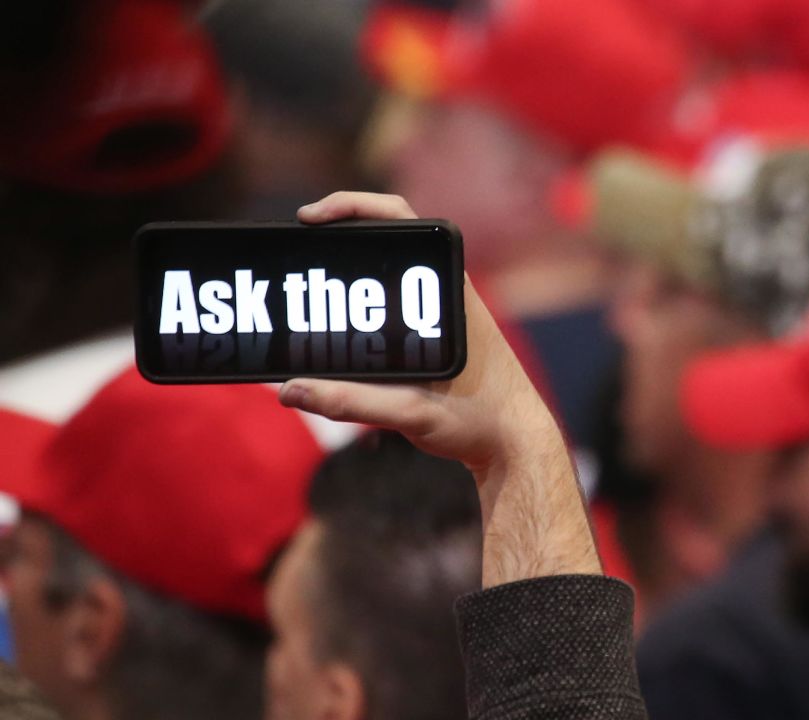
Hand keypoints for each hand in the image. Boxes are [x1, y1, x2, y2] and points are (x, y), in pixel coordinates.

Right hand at [281, 192, 600, 585]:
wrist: (517, 446)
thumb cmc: (480, 425)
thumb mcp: (411, 414)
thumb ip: (350, 402)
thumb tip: (290, 390)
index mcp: (449, 292)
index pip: (399, 219)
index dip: (351, 206)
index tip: (310, 218)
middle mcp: (448, 292)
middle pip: (387, 240)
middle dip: (339, 237)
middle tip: (298, 251)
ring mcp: (444, 311)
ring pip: (391, 274)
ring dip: (351, 273)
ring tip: (308, 287)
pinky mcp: (439, 333)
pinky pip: (396, 302)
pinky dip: (363, 304)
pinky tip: (336, 323)